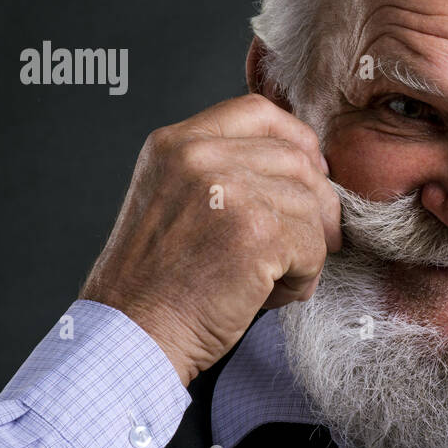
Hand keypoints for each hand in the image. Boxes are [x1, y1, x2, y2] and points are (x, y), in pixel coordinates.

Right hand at [79, 94, 341, 385]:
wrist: (132, 335)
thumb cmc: (157, 284)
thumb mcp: (175, 200)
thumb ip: (224, 172)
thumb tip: (306, 168)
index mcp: (176, 143)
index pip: (258, 112)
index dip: (298, 140)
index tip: (313, 173)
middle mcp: (199, 156)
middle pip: (296, 160)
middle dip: (315, 206)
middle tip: (309, 245)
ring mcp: (228, 190)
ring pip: (310, 206)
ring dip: (305, 250)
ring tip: (268, 282)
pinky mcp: (256, 231)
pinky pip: (313, 246)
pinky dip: (302, 279)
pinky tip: (268, 296)